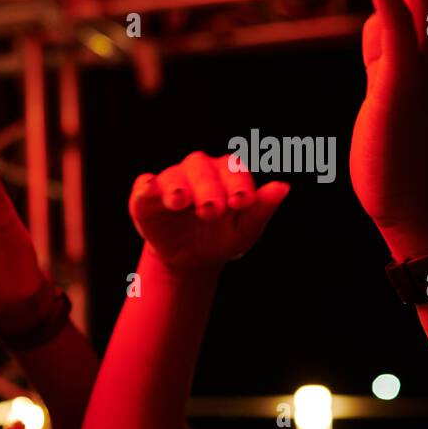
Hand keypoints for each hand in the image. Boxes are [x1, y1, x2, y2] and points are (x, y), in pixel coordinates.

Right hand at [130, 152, 288, 273]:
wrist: (188, 260)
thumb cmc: (222, 239)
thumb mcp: (244, 231)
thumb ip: (261, 209)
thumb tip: (283, 187)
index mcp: (226, 173)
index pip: (233, 170)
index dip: (238, 184)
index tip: (242, 202)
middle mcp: (198, 171)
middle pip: (201, 169)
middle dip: (207, 188)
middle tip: (211, 209)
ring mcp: (171, 181)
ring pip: (173, 175)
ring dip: (177, 186)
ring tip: (179, 201)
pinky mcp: (146, 196)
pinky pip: (144, 186)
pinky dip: (145, 187)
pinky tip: (149, 190)